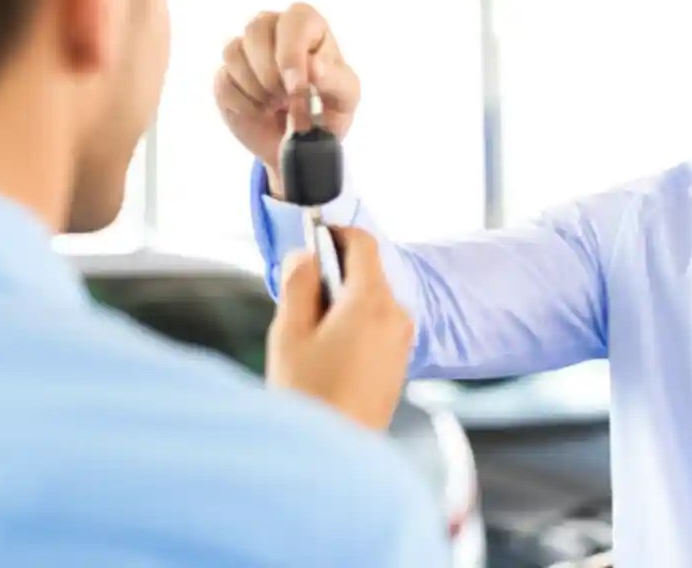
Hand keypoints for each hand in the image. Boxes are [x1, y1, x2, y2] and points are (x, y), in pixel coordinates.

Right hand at [213, 3, 359, 197]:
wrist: (301, 141)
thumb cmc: (328, 109)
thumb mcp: (346, 98)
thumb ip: (336, 79)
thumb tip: (315, 66)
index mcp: (308, 27)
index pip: (295, 19)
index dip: (291, 52)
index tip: (296, 86)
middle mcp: (274, 29)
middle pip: (257, 28)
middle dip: (271, 72)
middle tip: (287, 99)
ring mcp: (246, 49)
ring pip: (235, 52)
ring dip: (258, 89)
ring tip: (277, 104)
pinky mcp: (227, 74)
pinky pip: (224, 81)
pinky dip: (245, 105)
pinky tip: (261, 111)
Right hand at [266, 227, 413, 430]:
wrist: (332, 457)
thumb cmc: (309, 397)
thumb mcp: (289, 333)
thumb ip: (297, 284)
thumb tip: (305, 257)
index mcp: (371, 302)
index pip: (363, 244)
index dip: (336, 234)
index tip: (314, 238)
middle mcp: (396, 317)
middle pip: (367, 275)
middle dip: (334, 277)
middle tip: (300, 301)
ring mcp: (402, 342)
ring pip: (371, 303)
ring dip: (343, 305)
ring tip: (311, 339)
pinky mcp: (399, 364)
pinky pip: (377, 329)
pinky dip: (355, 328)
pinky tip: (328, 358)